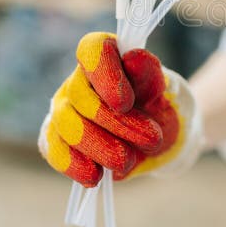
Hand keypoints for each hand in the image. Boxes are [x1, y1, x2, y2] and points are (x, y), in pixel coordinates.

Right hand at [38, 32, 183, 185]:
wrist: (168, 141)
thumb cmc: (167, 107)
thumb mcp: (171, 91)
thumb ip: (153, 76)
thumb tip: (134, 56)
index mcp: (109, 55)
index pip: (93, 50)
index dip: (105, 74)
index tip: (126, 103)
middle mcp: (81, 79)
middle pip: (81, 96)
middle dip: (116, 123)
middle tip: (152, 140)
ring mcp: (65, 109)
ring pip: (67, 125)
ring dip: (99, 146)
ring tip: (127, 161)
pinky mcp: (59, 139)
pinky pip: (54, 150)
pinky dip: (72, 164)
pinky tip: (93, 177)